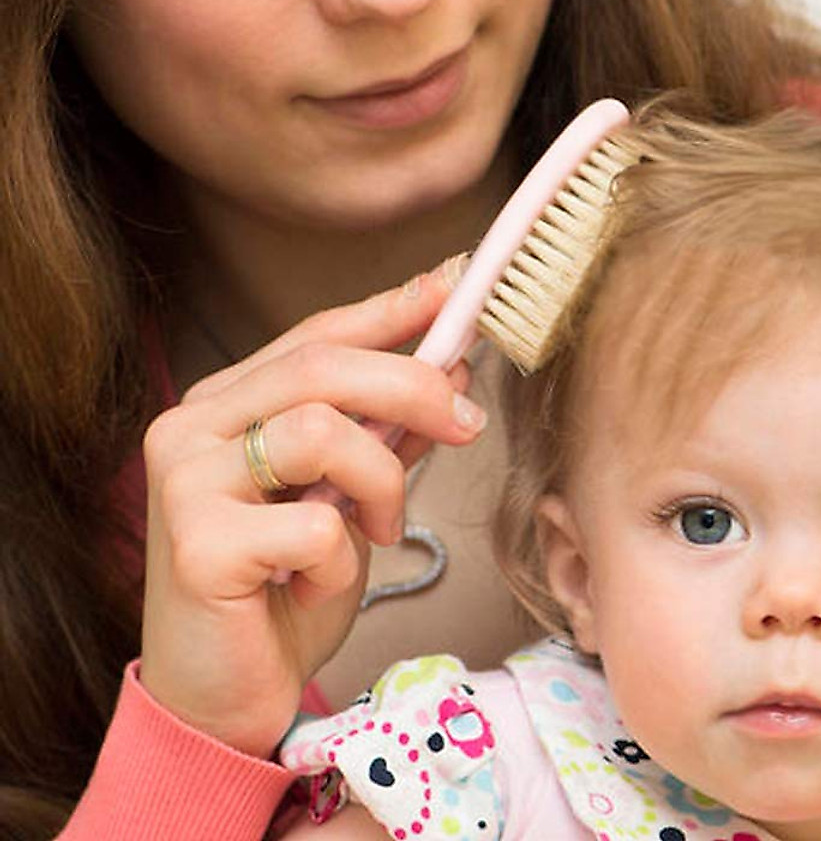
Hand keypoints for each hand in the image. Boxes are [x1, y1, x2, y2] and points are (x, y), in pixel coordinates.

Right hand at [138, 258, 486, 757]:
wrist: (223, 699)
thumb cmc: (285, 589)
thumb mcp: (349, 497)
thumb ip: (386, 433)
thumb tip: (454, 374)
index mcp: (227, 403)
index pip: (316, 333)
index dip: (390, 309)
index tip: (454, 288)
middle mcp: (193, 426)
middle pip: (321, 366)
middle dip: (414, 386)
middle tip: (467, 424)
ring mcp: (185, 480)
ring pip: (321, 429)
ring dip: (382, 481)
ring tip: (380, 530)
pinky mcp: (195, 544)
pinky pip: (314, 521)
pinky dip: (342, 557)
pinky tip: (318, 584)